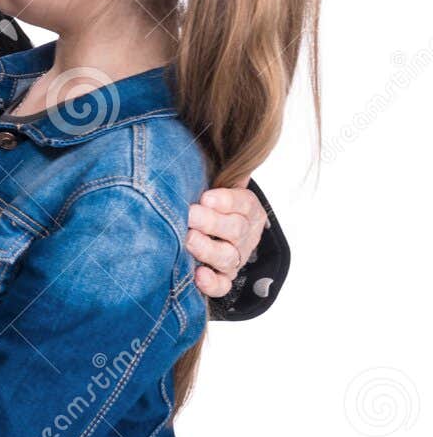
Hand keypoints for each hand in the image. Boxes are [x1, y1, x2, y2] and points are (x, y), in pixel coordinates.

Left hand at [187, 181, 265, 297]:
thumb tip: (197, 151)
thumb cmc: (209, 201)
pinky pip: (222, 285)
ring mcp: (235, 257)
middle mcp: (244, 234)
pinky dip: (211, 283)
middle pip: (235, 230)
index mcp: (247, 208)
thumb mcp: (214, 181)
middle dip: (211, 222)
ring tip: (189, 240)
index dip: (227, 201)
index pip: (244, 203)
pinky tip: (199, 274)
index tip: (206, 197)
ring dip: (208, 249)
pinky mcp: (224, 277)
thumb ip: (210, 172)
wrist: (215, 227)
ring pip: (227, 256)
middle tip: (190, 215)